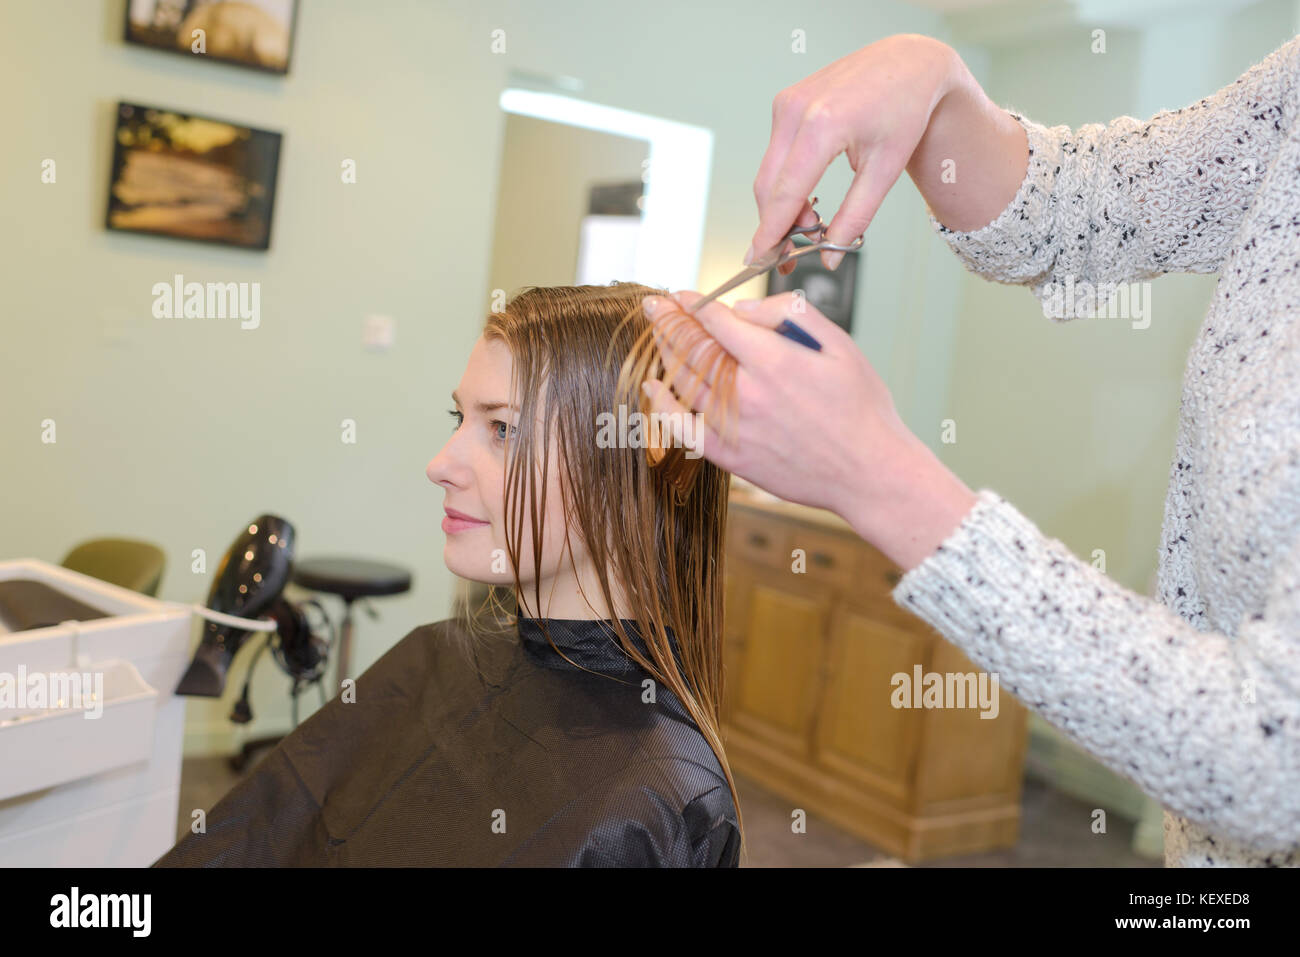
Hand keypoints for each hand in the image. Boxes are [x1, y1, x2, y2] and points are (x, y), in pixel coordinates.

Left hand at [640, 291, 977, 571]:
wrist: (870, 473)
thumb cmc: (862, 408)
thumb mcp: (841, 345)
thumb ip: (792, 315)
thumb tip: (745, 310)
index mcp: (774, 361)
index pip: (718, 323)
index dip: (694, 304)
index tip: (680, 295)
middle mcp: (747, 393)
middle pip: (693, 349)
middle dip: (669, 323)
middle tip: (653, 307)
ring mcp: (735, 428)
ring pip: (685, 383)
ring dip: (665, 355)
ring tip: (657, 336)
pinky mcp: (731, 457)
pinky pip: (684, 429)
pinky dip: (664, 406)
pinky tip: (652, 388)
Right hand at [749, 34, 961, 272]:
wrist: (908, 63)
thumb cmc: (904, 108)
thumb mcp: (885, 170)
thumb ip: (855, 217)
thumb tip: (830, 255)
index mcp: (822, 125)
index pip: (785, 193)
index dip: (770, 232)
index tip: (757, 259)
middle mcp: (796, 110)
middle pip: (769, 186)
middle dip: (775, 224)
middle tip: (791, 253)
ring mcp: (786, 103)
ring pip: (768, 172)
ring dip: (781, 204)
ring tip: (812, 220)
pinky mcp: (785, 102)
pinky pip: (775, 154)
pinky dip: (785, 180)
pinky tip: (807, 191)